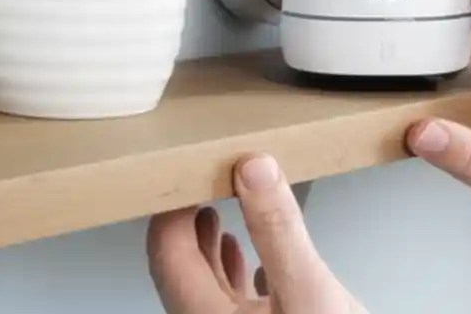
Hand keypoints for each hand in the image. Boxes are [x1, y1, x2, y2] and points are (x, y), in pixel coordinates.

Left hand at [147, 154, 366, 313]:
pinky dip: (242, 276)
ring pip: (208, 291)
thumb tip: (252, 170)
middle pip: (180, 270)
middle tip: (198, 183)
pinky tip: (262, 266)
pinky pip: (237, 308)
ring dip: (212, 249)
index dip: (169, 206)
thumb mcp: (307, 291)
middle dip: (187, 223)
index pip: (164, 252)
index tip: (184, 171)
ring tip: (220, 213)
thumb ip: (277, 230)